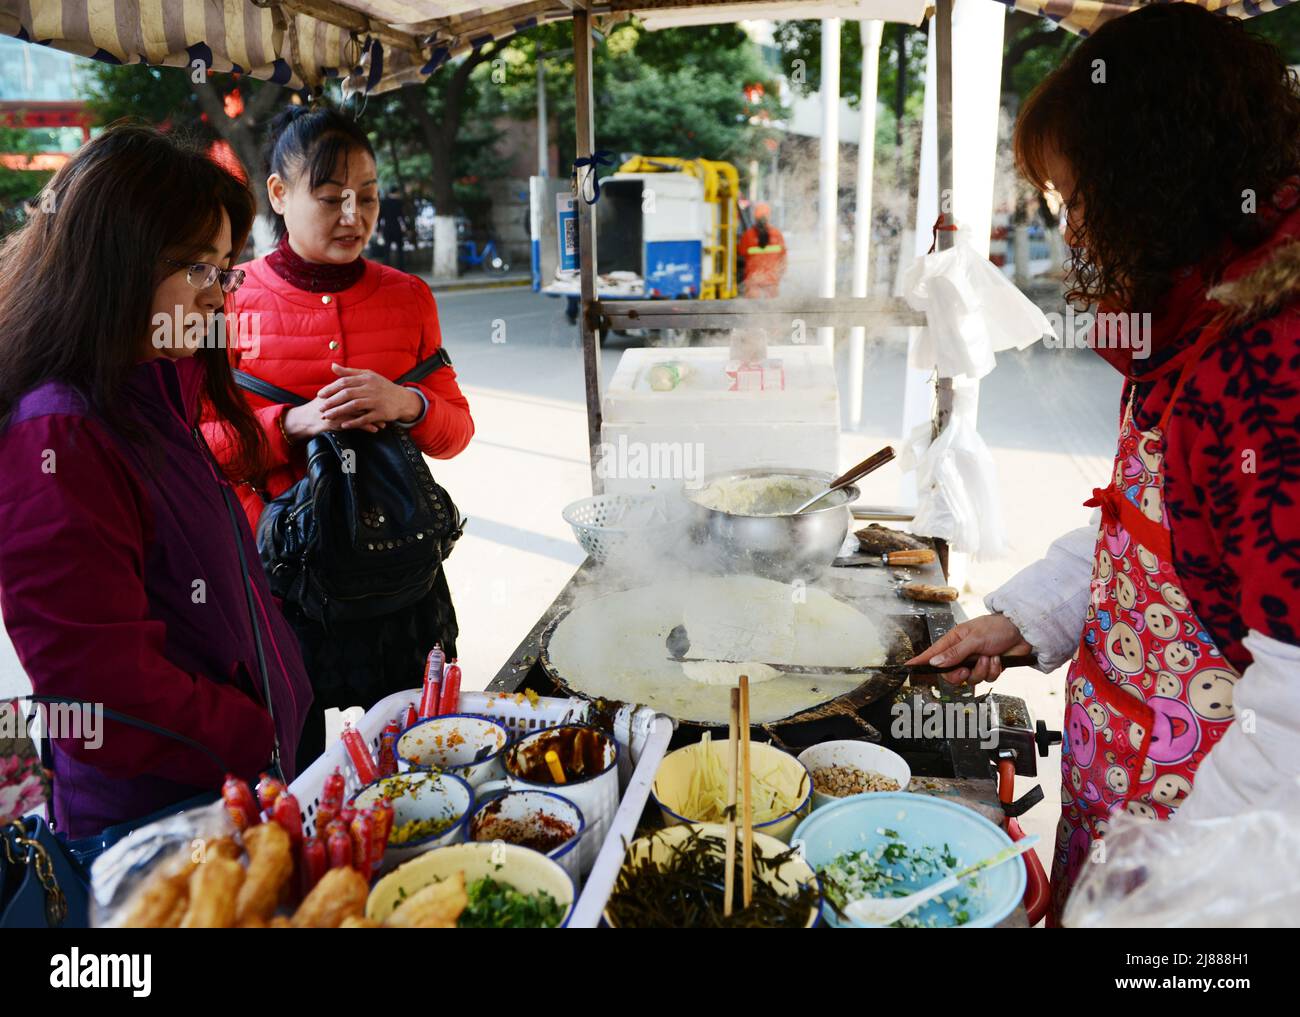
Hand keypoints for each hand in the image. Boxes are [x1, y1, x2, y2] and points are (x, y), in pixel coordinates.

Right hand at [282, 397, 386, 440]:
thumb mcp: (332, 399)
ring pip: (359, 412)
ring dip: (373, 418)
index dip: (371, 395)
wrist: (305, 420)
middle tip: (387, 412)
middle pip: (361, 400)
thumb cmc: (320, 409)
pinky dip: (365, 426)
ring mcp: (337, 409)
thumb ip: (343, 393)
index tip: (383, 401)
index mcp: (338, 390)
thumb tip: (358, 391)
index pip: (358, 390)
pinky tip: (374, 429)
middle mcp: (339, 398)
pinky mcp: (336, 420)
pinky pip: (353, 423)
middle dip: (375, 407)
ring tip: (383, 424)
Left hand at [316, 364, 424, 429]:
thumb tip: (332, 366)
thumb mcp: (368, 375)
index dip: (331, 388)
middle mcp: (371, 388)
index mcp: (366, 378)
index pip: (344, 382)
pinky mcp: (381, 413)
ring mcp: (376, 401)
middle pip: (347, 394)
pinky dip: (354, 422)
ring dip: (339, 412)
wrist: (403, 399)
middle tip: (321, 407)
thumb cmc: (382, 387)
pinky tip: (344, 425)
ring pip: (354, 406)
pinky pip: (365, 418)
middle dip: (332, 401)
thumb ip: (350, 372)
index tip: (320, 395)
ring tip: (327, 416)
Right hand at [905, 613, 1031, 687]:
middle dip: (959, 675)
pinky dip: (993, 670)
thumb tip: (936, 662)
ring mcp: (976, 662)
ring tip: (990, 657)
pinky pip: (986, 679)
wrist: (1023, 631)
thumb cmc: (997, 627)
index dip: (921, 661)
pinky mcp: (989, 668)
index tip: (908, 668)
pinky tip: (998, 660)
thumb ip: (955, 653)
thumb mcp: (974, 639)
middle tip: (965, 670)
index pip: (933, 654)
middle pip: (951, 674)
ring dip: (982, 670)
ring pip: (970, 679)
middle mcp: (963, 653)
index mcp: (954, 641)